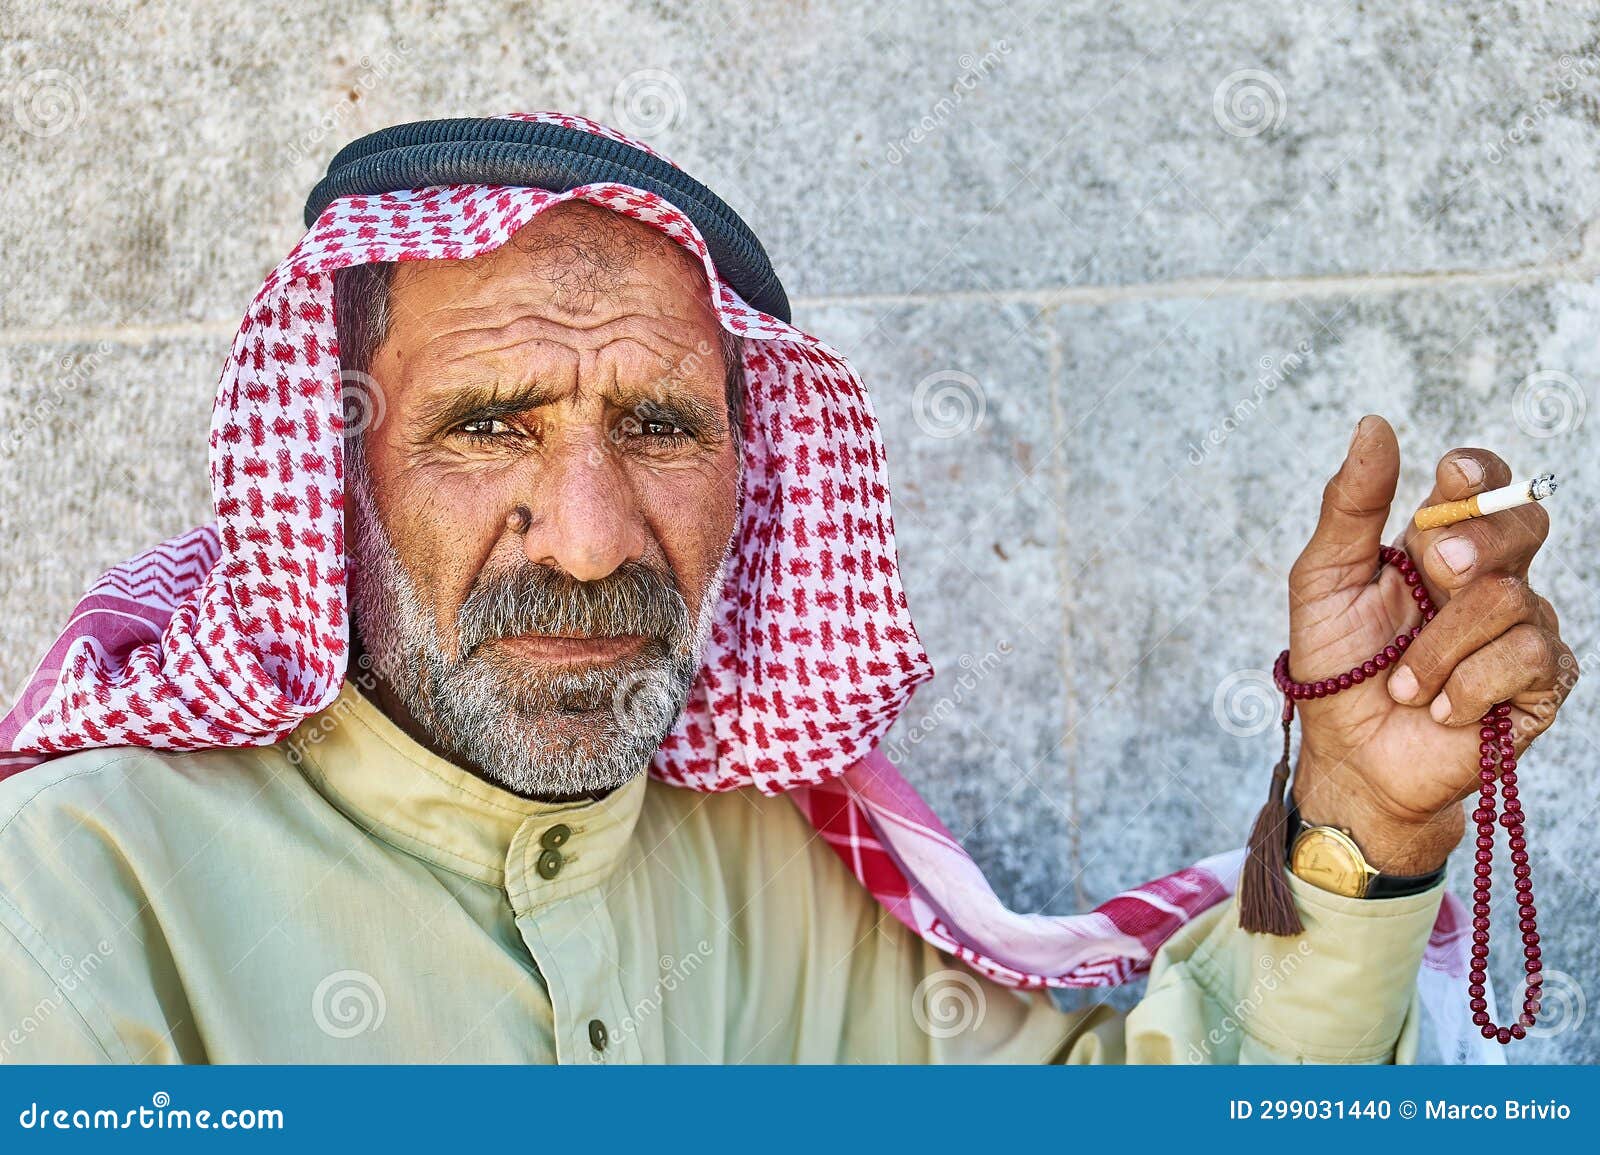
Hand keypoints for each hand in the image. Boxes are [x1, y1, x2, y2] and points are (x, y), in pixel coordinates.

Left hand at [1284, 415, 1577, 873]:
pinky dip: (1468, 685)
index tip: (1450, 477)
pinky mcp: (1541, 683)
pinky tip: (1442, 708)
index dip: (1479, 473)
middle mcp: (1488, 578)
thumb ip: (1350, 505)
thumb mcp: (1324, 580)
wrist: (1351, 757)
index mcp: (1437, 543)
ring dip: (1442, 647)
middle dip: (1476, 545)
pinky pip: (1527, 657)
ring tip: (1405, 684)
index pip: (1483, 484)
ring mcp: (1521, 628)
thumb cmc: (1337, 667)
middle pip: (1523, 522)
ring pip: (1512, 599)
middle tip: (1431, 575)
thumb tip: (1374, 425)